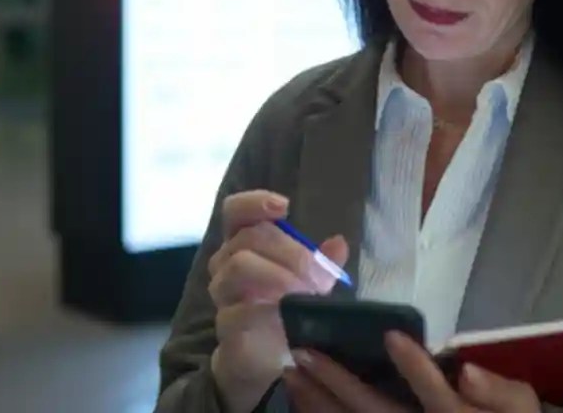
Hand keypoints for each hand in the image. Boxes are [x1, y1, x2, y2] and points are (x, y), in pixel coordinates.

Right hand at [206, 190, 348, 412]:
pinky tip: (286, 318)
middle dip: (291, 253)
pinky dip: (267, 311)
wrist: (262, 360)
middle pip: (249, 238)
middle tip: (321, 276)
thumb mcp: (308, 284)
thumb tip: (339, 242)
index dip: (255, 203)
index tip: (284, 206)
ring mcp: (223, 295)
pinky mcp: (226, 326)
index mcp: (243, 245)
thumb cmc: (282, 311)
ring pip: (238, 267)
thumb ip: (321, 263)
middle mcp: (225, 264)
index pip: (236, 212)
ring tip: (306, 295)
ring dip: (279, 277)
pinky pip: (239, 310)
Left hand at [283, 331, 540, 412]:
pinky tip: (299, 400)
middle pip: (377, 412)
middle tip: (304, 352)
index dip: (416, 367)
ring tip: (291, 373)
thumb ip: (499, 392)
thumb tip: (468, 371)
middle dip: (339, 382)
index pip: (436, 394)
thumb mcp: (520, 407)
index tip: (391, 336)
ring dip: (319, 403)